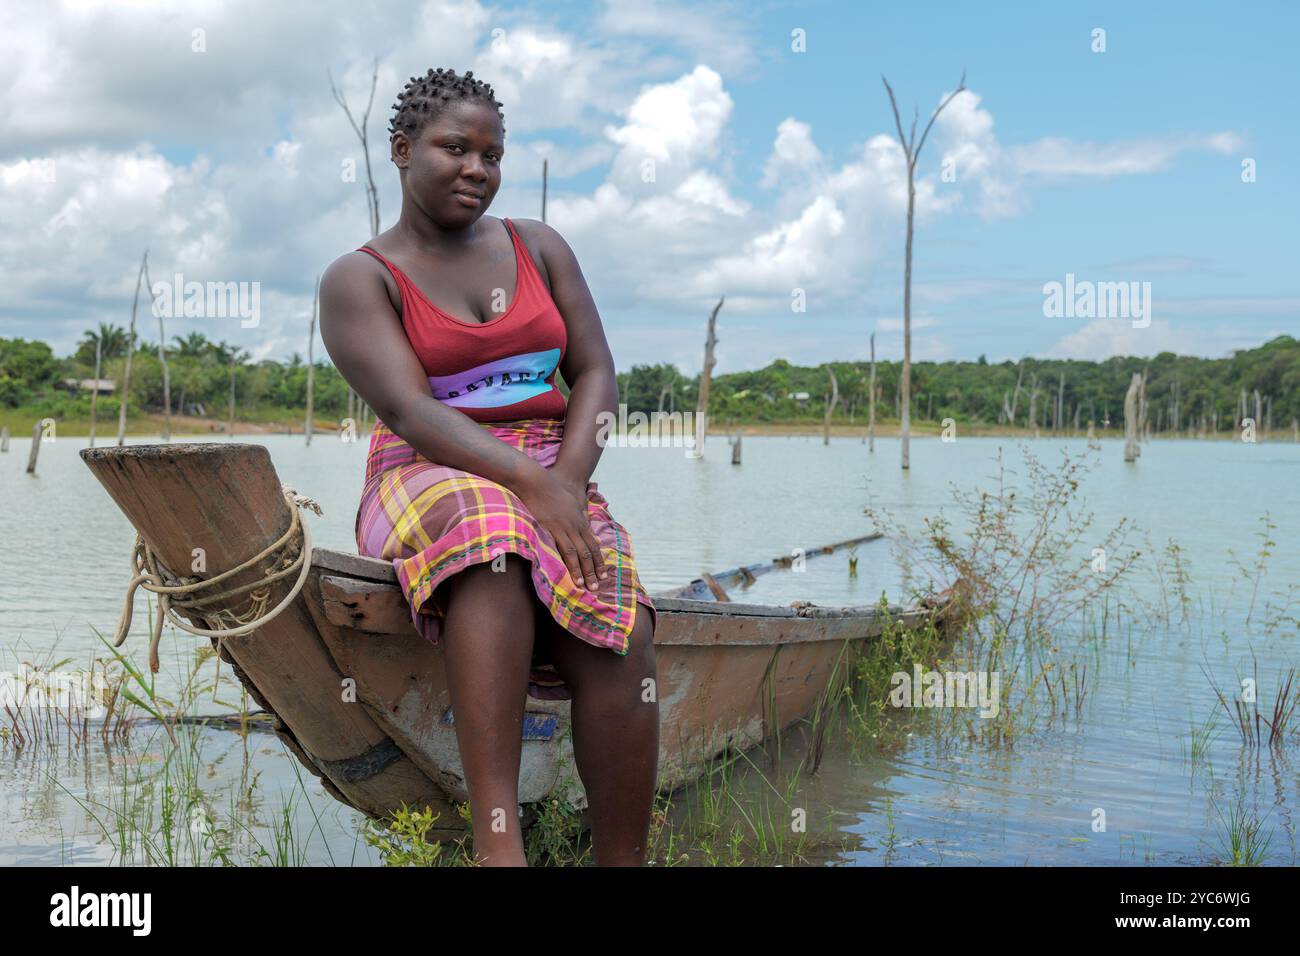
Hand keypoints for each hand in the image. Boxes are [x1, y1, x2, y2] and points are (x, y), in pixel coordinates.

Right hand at [514, 468, 608, 589]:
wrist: (537, 480)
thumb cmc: (554, 488)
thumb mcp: (573, 501)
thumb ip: (581, 515)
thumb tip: (589, 525)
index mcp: (580, 521)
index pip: (593, 546)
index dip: (599, 562)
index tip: (604, 575)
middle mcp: (573, 526)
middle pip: (586, 552)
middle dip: (593, 571)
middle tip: (597, 587)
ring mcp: (560, 527)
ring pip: (574, 553)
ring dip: (579, 570)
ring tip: (582, 585)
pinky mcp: (546, 528)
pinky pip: (555, 547)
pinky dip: (560, 559)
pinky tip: (562, 571)